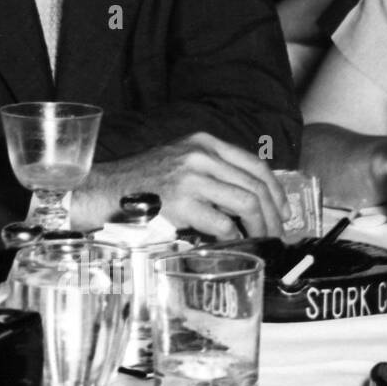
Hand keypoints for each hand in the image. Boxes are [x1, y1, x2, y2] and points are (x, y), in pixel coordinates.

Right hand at [72, 133, 287, 239]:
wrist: (104, 191)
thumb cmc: (140, 182)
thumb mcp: (179, 161)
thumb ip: (210, 170)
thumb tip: (248, 197)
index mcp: (203, 142)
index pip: (255, 165)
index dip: (276, 191)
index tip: (282, 211)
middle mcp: (200, 155)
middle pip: (256, 185)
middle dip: (274, 214)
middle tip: (277, 233)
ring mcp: (192, 178)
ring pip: (247, 203)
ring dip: (261, 226)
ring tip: (262, 240)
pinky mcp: (183, 203)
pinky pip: (224, 223)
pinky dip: (234, 237)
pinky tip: (231, 243)